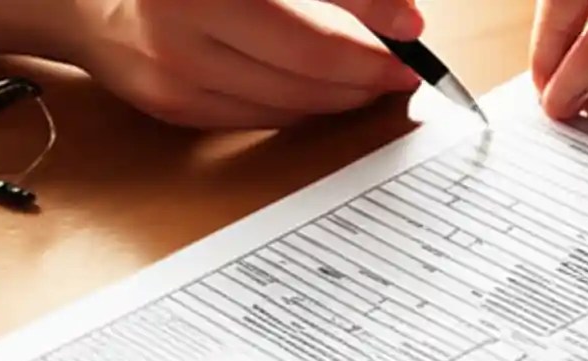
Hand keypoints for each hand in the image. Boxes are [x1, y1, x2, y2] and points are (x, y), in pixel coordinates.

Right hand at [71, 0, 424, 128]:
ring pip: (291, 104)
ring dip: (342, 95)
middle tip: (399, 67)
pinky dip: (301, 107)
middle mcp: (185, 28)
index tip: (413, 36)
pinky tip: (319, 91)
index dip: (375, 31)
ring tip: (367, 77)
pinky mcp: (175, 108)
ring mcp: (176, 75)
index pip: (317, 27)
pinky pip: (261, 118)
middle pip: (310, 70)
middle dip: (367, 72)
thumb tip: (398, 15)